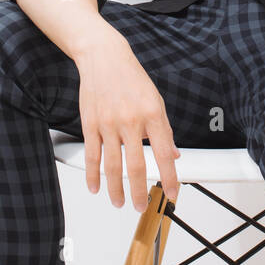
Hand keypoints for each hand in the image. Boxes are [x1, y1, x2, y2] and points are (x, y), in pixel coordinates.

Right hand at [75, 36, 180, 211]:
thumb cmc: (131, 77)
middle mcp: (131, 120)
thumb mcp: (156, 100)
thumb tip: (174, 155)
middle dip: (140, 191)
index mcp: (152, 114)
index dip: (170, 177)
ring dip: (116, 189)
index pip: (164, 154)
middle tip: (142, 207)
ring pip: (113, 165)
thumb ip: (164, 130)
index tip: (172, 194)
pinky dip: (93, 174)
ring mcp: (108, 123)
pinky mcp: (90, 123)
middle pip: (137, 165)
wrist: (104, 57)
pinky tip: (96, 188)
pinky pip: (92, 155)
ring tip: (120, 203)